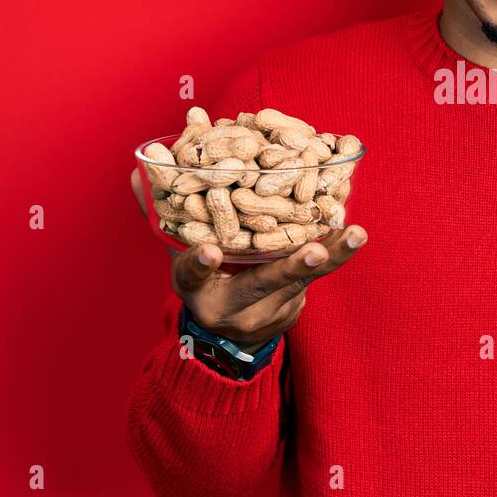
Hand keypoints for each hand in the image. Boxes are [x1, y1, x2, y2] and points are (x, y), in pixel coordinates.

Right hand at [129, 168, 367, 347]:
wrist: (228, 332)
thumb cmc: (204, 277)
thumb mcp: (181, 255)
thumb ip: (169, 213)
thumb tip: (142, 165)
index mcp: (197, 291)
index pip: (193, 277)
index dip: (199, 264)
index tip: (207, 252)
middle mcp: (232, 308)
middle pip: (264, 285)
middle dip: (293, 266)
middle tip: (317, 250)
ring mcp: (266, 314)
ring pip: (300, 281)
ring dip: (331, 255)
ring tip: (355, 233)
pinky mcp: (293, 310)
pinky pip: (315, 279)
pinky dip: (334, 252)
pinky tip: (352, 233)